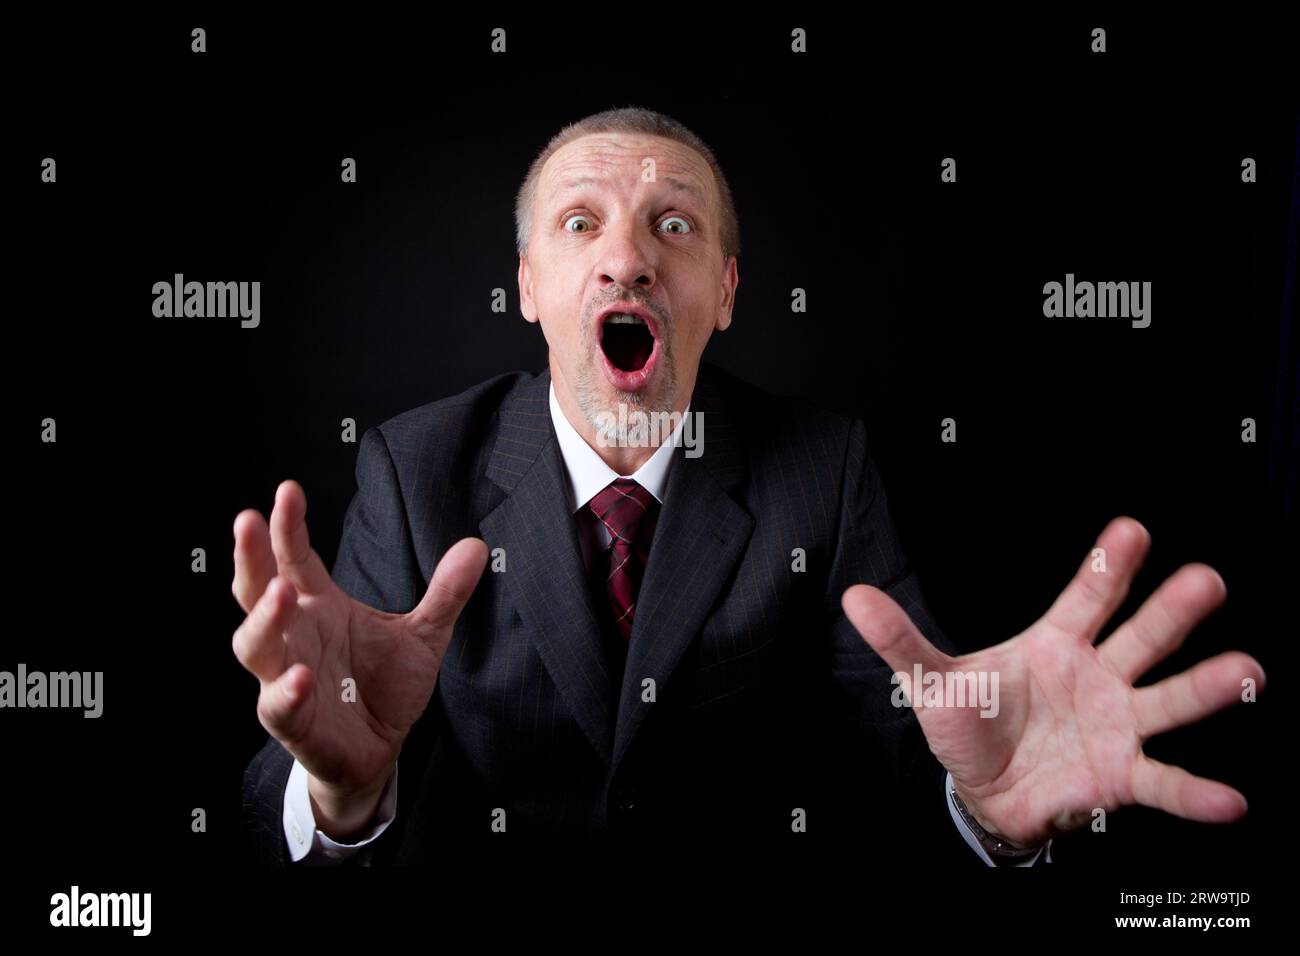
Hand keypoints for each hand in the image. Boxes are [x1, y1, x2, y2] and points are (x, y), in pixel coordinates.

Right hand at [231, 479, 487, 811]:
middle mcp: (294, 636)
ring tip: (280, 593)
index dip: (287, 526)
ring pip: (254, 645)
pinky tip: (301, 675)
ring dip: (262, 619)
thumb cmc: (384, 686)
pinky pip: (279, 705)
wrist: (379, 750)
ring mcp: (285, 678)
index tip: (288, 490)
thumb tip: (476, 545)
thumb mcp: (423, 635)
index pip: (294, 558)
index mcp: (318, 606)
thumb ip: (445, 593)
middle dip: (251, 556)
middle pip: (255, 590)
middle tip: (250, 520)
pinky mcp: (292, 722)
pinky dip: (286, 691)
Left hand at [842, 517, 1264, 847]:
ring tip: (1246, 671)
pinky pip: (1164, 783)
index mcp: (1055, 643)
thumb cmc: (971, 725)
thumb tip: (851, 595)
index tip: (1132, 530)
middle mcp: (1098, 676)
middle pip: (1141, 636)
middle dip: (1173, 609)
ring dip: (1207, 687)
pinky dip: (1195, 793)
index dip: (1108, 565)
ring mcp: (1117, 724)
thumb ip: (900, 639)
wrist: (985, 791)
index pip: (1086, 596)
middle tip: (1207, 579)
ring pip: (1169, 699)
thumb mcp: (932, 681)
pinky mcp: (1121, 776)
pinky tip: (1231, 800)